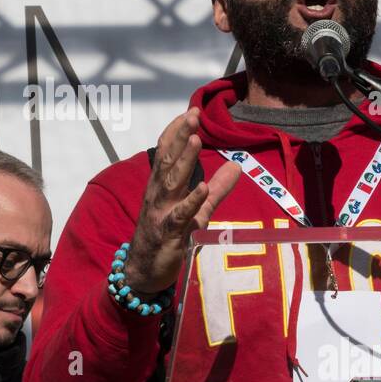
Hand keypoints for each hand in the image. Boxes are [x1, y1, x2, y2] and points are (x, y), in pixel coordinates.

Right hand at [123, 107, 240, 294]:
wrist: (145, 271)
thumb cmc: (169, 236)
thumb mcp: (197, 210)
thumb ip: (217, 188)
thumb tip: (236, 165)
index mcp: (162, 186)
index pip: (166, 152)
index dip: (177, 132)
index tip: (190, 110)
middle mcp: (158, 195)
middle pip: (168, 161)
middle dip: (180, 137)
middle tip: (192, 114)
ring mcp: (161, 213)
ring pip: (172, 182)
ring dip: (184, 160)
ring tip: (196, 139)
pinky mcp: (169, 233)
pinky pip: (180, 216)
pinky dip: (190, 202)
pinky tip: (201, 188)